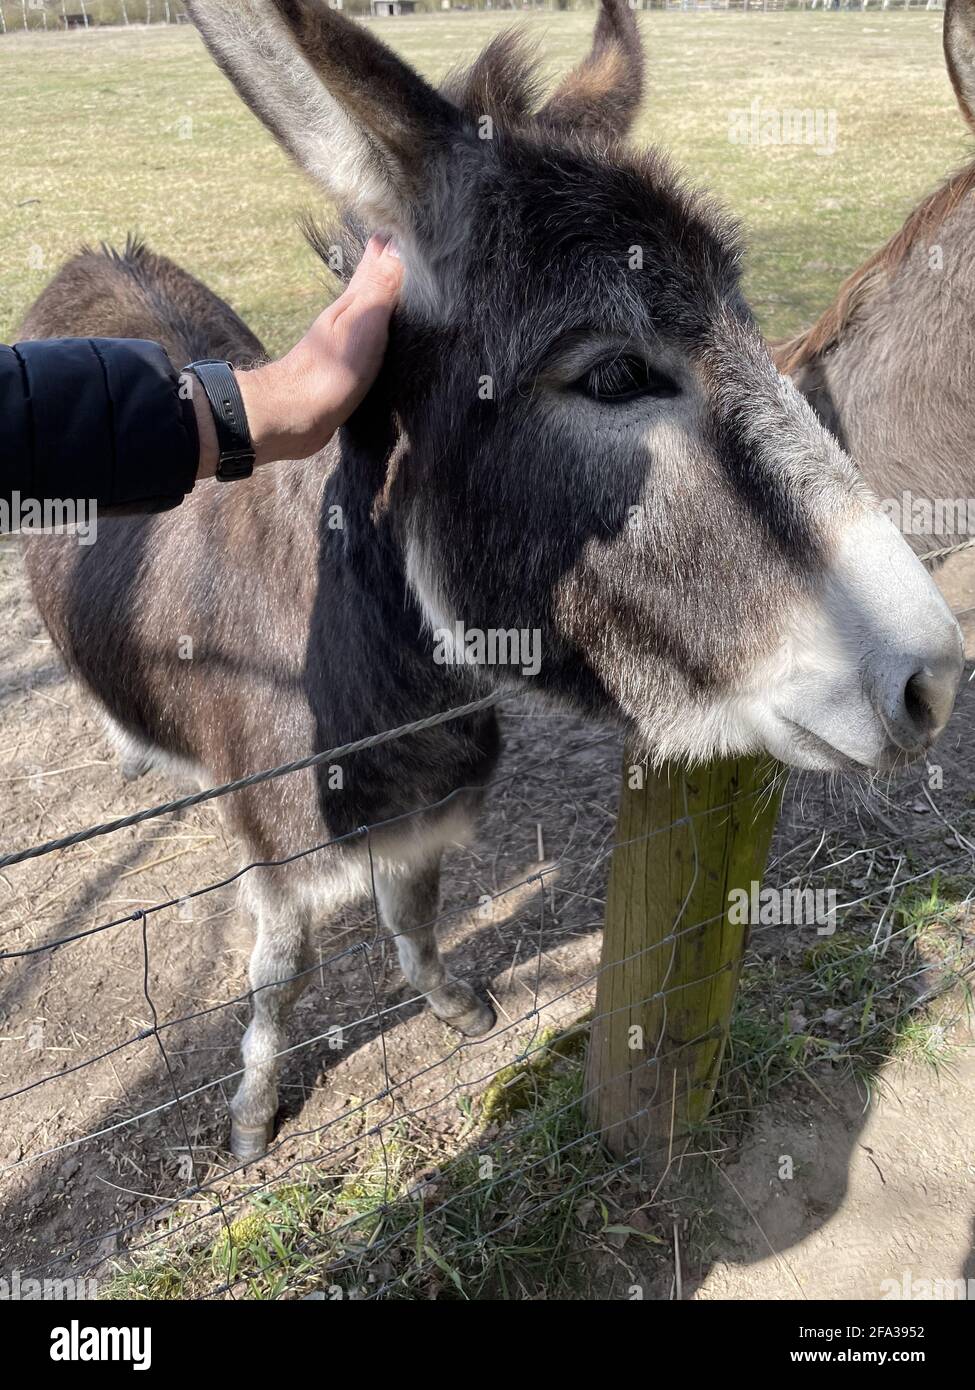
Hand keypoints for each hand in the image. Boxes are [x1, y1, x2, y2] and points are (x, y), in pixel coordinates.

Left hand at [193, 234, 403, 477]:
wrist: (293, 416)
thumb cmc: (328, 370)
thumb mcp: (362, 324)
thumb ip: (381, 287)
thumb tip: (400, 244)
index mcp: (355, 299)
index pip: (379, 256)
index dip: (397, 237)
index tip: (417, 219)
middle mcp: (351, 313)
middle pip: (376, 277)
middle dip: (395, 259)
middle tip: (415, 240)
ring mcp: (349, 339)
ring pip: (375, 305)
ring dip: (391, 290)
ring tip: (409, 276)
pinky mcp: (351, 366)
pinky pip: (376, 336)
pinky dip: (387, 326)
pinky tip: (392, 329)